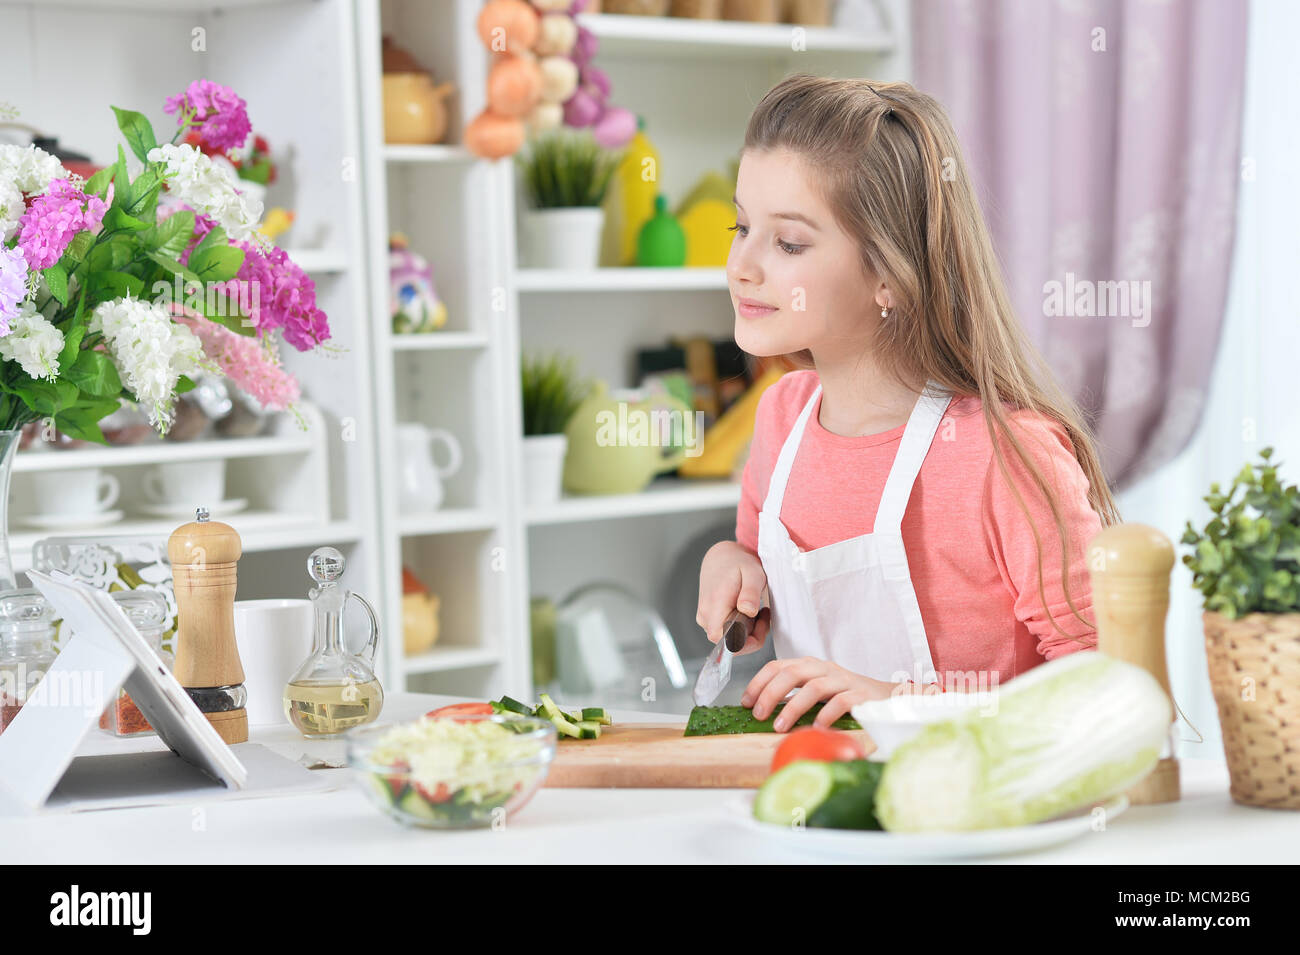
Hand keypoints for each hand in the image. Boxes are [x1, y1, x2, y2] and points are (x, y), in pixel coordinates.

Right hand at [696, 541, 769, 653]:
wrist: (721, 558)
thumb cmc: (738, 564)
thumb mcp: (752, 572)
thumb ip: (750, 592)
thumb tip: (748, 611)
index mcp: (715, 603)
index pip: (723, 640)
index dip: (744, 642)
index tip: (760, 623)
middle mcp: (705, 614)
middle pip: (728, 644)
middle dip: (751, 636)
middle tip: (763, 615)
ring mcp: (704, 618)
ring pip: (728, 641)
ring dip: (747, 632)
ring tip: (757, 610)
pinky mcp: (708, 619)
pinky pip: (725, 634)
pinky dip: (741, 628)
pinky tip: (748, 612)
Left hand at [741, 657, 901, 730]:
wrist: (887, 697)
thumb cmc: (845, 696)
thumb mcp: (817, 690)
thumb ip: (794, 695)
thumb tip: (763, 711)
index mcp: (810, 665)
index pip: (778, 666)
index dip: (759, 682)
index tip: (746, 702)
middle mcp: (825, 669)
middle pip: (792, 673)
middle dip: (771, 693)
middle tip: (758, 715)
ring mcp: (844, 681)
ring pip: (814, 687)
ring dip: (793, 707)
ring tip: (779, 727)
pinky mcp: (862, 696)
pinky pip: (841, 702)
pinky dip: (826, 715)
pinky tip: (817, 729)